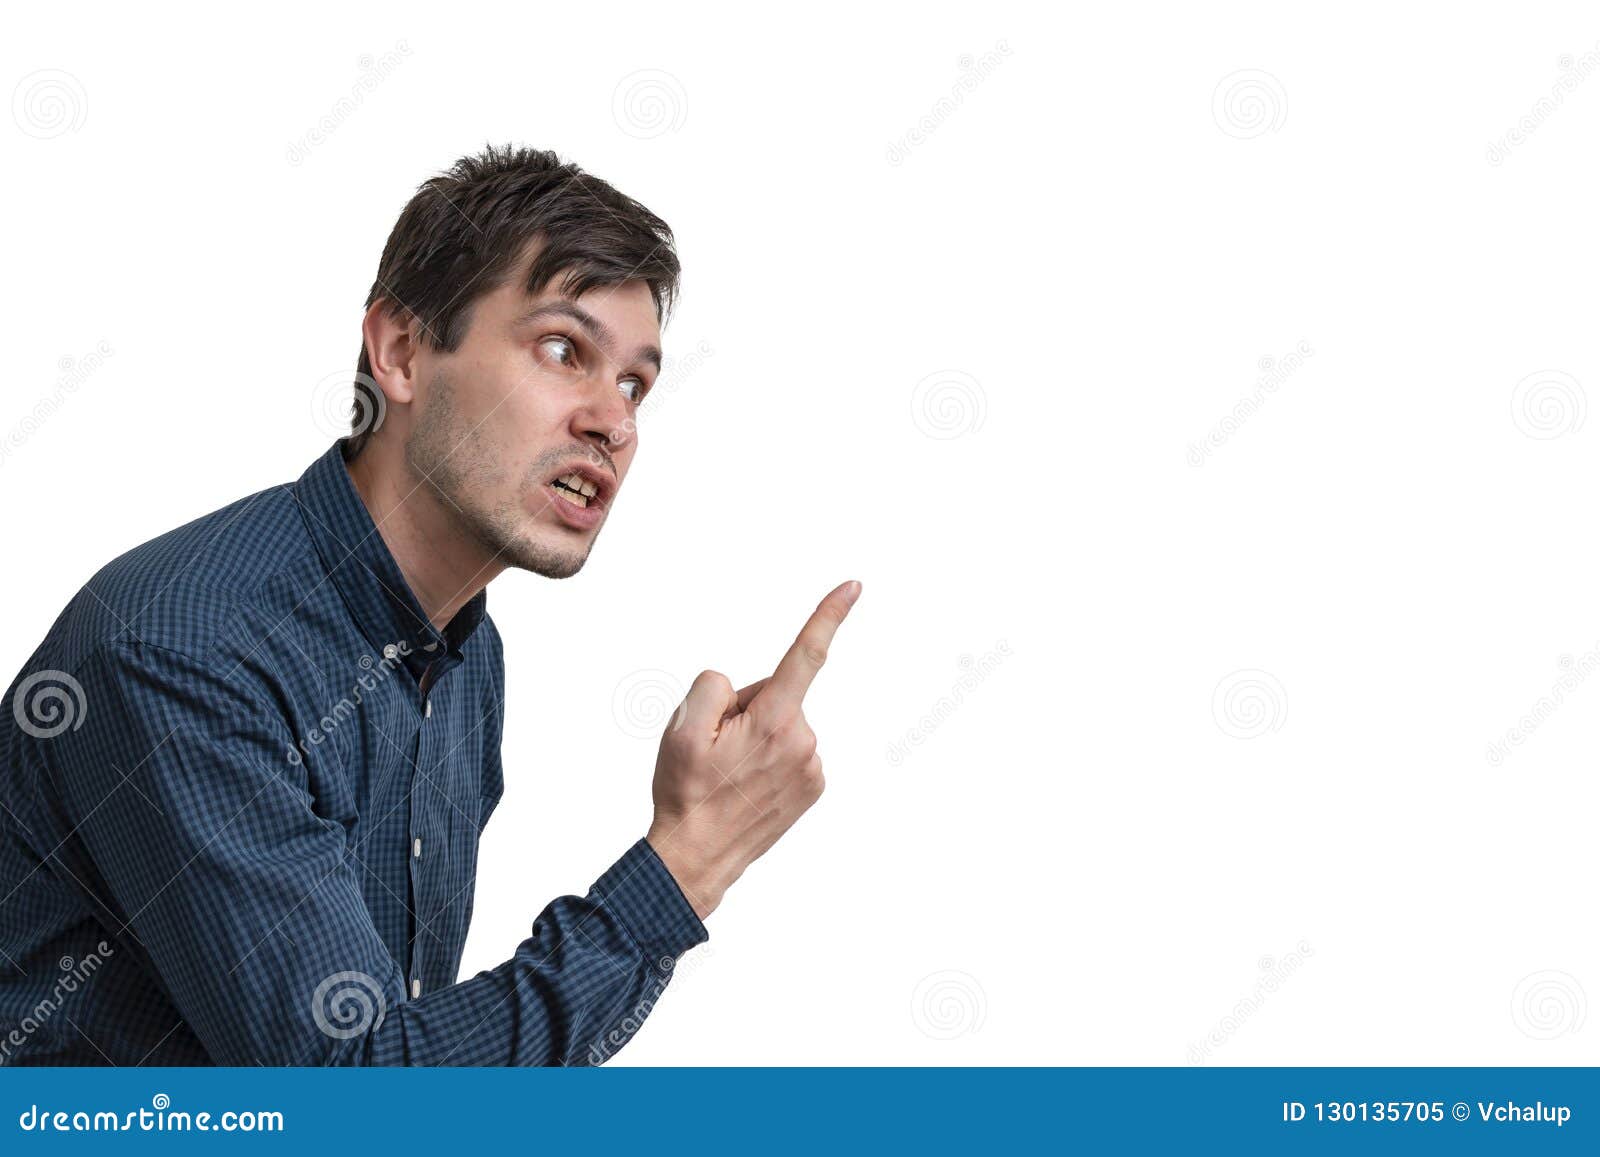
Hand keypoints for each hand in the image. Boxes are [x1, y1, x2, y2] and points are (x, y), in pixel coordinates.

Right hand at [645, 580, 861, 919]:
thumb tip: (744, 690)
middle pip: (773, 693)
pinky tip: (745, 786)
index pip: (807, 655)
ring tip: (727, 775)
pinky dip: (766, 758)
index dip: (829, 616)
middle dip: (743, 710)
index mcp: (775, 721)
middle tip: (714, 752)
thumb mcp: (681, 727)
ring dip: (753, 737)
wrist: (696, 859)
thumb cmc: (685, 793)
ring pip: (778, 723)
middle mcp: (803, 741)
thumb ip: (715, 686)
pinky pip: (787, 749)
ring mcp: (812, 767)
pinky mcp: (813, 786)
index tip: (854, 586)